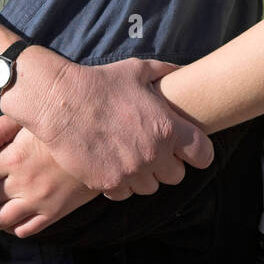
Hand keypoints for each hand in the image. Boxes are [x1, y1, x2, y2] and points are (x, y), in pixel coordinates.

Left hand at [0, 115, 97, 236]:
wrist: (105, 141)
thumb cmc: (64, 123)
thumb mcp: (31, 117)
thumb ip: (0, 128)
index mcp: (14, 159)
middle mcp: (23, 185)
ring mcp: (39, 203)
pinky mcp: (54, 213)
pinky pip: (25, 229)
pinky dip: (10, 229)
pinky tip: (4, 223)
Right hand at [19, 56, 213, 196]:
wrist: (60, 102)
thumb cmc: (100, 83)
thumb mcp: (137, 70)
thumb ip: (165, 71)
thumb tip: (182, 70)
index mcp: (167, 128)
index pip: (203, 155)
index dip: (198, 152)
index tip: (188, 149)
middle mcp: (153, 154)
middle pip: (176, 176)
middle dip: (168, 165)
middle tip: (153, 150)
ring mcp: (130, 172)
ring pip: (150, 188)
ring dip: (144, 175)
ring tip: (130, 157)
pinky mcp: (108, 183)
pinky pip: (124, 194)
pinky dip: (121, 183)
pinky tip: (111, 164)